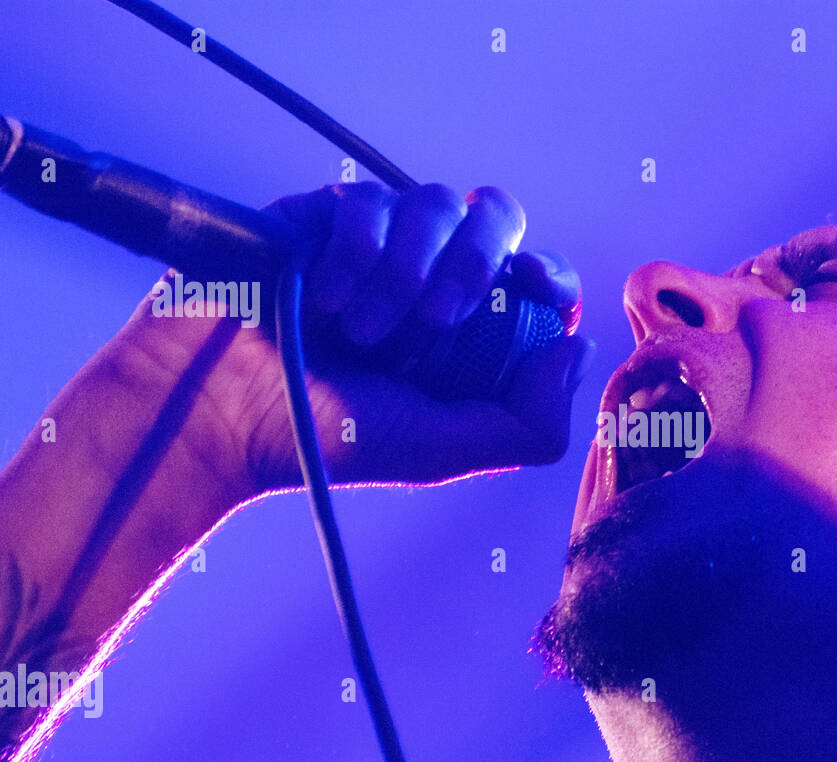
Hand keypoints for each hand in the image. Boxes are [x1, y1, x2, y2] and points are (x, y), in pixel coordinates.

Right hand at [113, 181, 593, 499]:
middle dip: (475, 259)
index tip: (534, 286)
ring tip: (364, 332)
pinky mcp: (323, 215)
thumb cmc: (332, 437)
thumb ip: (529, 421)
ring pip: (433, 199)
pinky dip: (355, 254)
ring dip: (406, 270)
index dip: (550, 271)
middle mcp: (434, 272)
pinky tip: (326, 300)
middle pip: (496, 214)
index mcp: (474, 326)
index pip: (538, 272)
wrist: (223, 415)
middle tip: (435, 320)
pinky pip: (366, 201)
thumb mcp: (445, 450)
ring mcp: (380, 240)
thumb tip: (578, 345)